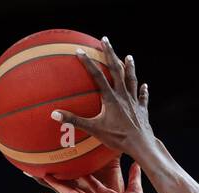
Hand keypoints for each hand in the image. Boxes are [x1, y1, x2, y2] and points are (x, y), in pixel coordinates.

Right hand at [39, 163, 150, 192]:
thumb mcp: (135, 190)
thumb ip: (133, 177)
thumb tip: (136, 163)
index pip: (90, 179)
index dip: (82, 171)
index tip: (74, 161)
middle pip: (76, 185)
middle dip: (65, 176)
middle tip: (54, 166)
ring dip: (56, 185)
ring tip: (44, 176)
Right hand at [51, 36, 152, 155]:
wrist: (141, 146)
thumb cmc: (118, 138)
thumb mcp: (94, 129)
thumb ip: (74, 120)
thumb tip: (54, 114)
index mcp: (111, 98)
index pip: (97, 75)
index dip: (88, 62)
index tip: (79, 50)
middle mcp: (123, 96)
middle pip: (117, 70)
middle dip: (110, 53)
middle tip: (105, 40)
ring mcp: (134, 102)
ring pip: (132, 80)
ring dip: (130, 67)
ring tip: (129, 56)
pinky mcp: (143, 110)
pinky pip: (143, 98)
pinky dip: (143, 91)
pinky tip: (144, 85)